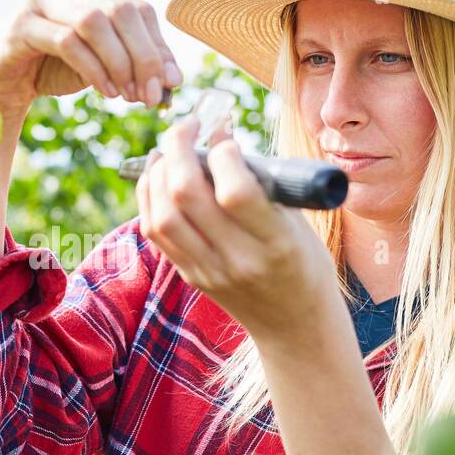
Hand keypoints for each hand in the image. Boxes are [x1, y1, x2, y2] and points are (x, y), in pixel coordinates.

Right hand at [0, 0, 182, 113]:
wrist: (8, 80)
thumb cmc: (60, 65)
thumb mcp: (107, 62)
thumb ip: (138, 62)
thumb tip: (174, 80)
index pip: (140, 9)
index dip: (159, 48)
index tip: (169, 85)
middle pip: (121, 12)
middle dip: (142, 58)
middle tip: (150, 95)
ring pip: (95, 22)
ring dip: (117, 63)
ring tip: (125, 94)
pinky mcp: (22, 21)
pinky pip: (67, 41)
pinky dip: (93, 68)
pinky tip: (105, 90)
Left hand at [135, 115, 335, 337]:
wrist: (295, 326)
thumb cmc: (305, 263)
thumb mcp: (298, 222)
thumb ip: (262, 184)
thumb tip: (219, 136)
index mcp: (276, 244)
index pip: (234, 193)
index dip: (222, 155)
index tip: (226, 139)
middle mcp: (238, 260)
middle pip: (185, 197)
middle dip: (179, 149)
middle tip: (187, 128)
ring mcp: (208, 272)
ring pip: (161, 216)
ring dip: (157, 172)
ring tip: (169, 149)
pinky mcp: (190, 276)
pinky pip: (155, 232)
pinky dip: (149, 197)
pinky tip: (158, 175)